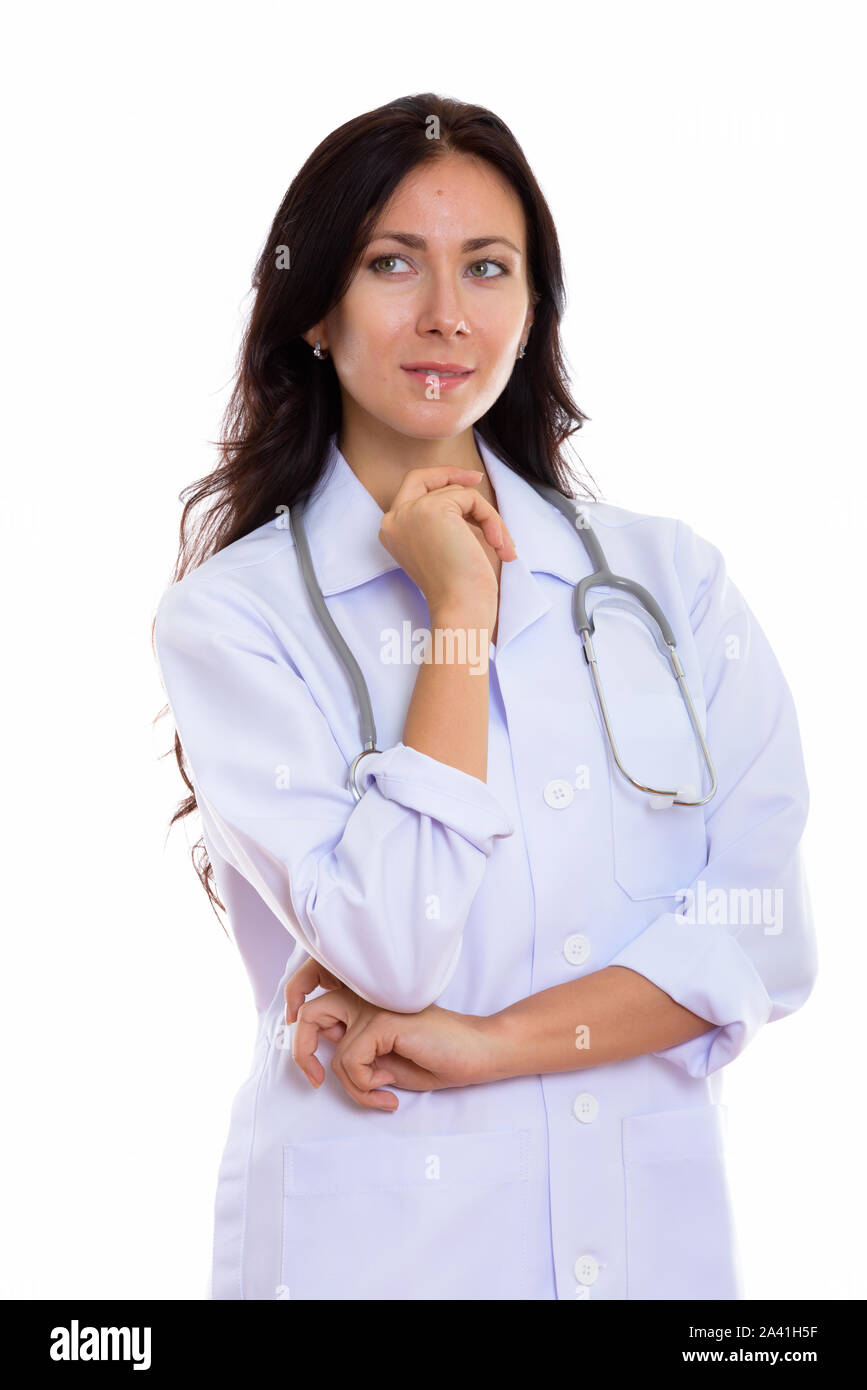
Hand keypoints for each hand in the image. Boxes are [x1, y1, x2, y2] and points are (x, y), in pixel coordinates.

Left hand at [284, 959, 498, 1110]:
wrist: (477, 1053)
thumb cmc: (438, 1058)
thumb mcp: (385, 1061)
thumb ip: (357, 1054)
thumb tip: (327, 1059)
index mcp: (366, 1003)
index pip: (317, 1008)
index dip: (303, 1038)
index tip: (314, 1072)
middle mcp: (366, 997)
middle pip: (309, 1014)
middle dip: (302, 1052)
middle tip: (315, 1081)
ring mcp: (374, 1006)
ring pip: (334, 1051)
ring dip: (353, 1086)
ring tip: (380, 1095)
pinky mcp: (383, 1020)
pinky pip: (351, 1061)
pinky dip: (365, 1086)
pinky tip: (389, 1093)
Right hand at [378, 465, 516, 618]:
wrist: (460, 607)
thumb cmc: (458, 589)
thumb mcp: (443, 547)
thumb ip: (443, 520)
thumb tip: (466, 490)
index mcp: (393, 532)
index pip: (411, 491)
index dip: (438, 481)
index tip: (468, 481)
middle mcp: (394, 519)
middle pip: (421, 478)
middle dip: (452, 474)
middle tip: (478, 478)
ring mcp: (410, 512)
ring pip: (458, 493)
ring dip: (487, 517)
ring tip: (500, 545)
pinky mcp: (431, 509)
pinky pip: (471, 499)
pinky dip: (491, 520)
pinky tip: (497, 544)